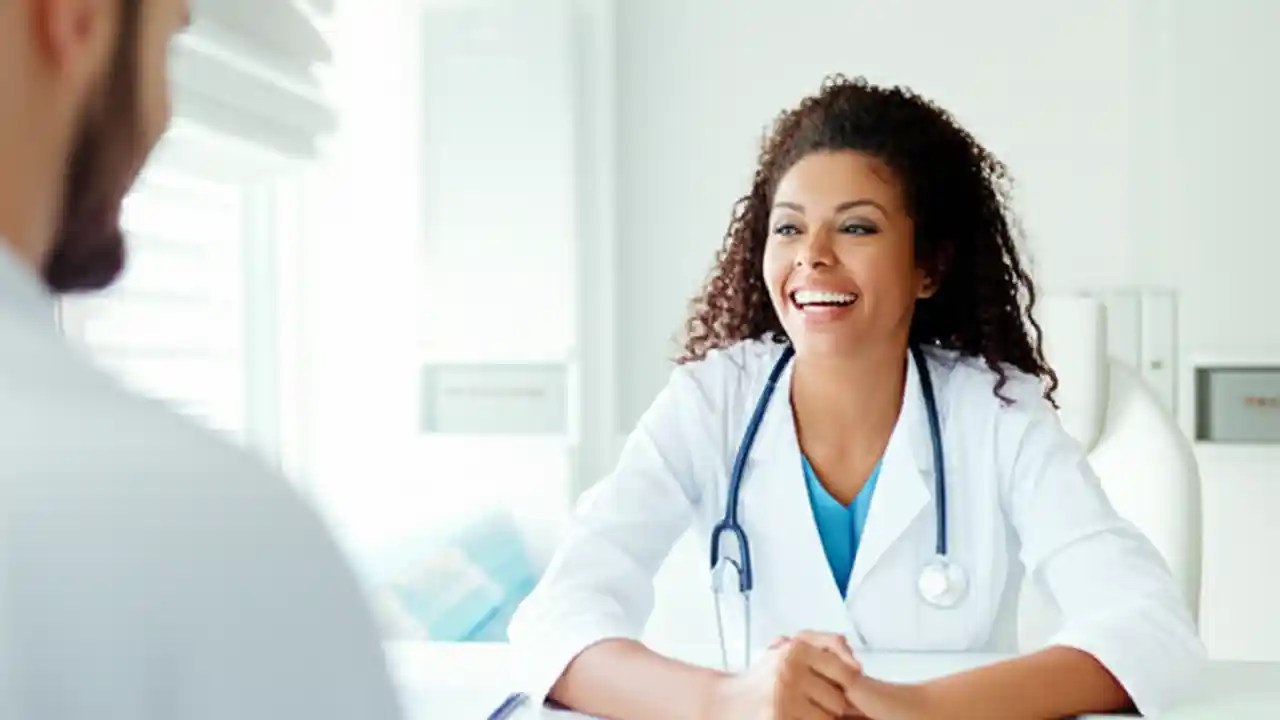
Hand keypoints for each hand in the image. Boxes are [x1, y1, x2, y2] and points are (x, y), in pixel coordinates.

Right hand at [705, 630, 863, 719]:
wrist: (725, 702)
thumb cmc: (762, 680)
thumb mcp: (788, 652)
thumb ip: (825, 646)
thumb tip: (857, 666)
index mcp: (795, 649)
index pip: (846, 672)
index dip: (846, 686)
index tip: (835, 689)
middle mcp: (790, 670)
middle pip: (839, 700)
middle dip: (829, 705)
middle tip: (810, 701)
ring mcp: (784, 697)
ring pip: (828, 718)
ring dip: (819, 718)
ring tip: (800, 711)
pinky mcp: (779, 719)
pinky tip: (792, 716)